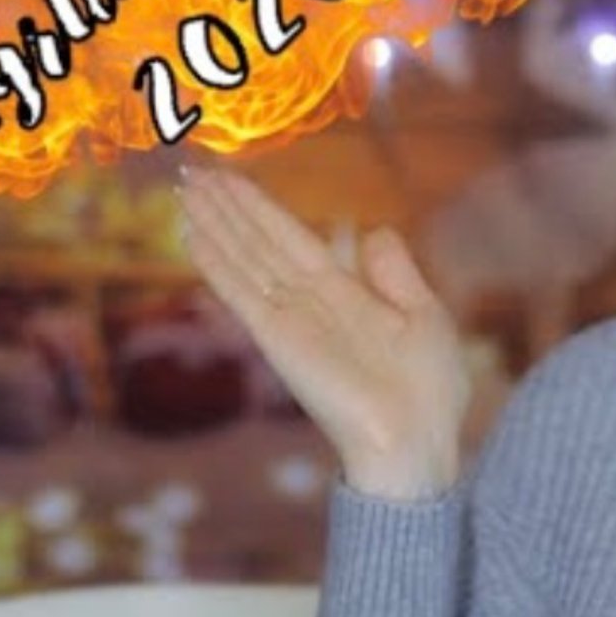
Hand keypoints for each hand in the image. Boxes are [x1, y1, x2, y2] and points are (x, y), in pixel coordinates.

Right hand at [178, 166, 470, 500]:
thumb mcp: (424, 314)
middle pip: (261, 245)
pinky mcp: (281, 341)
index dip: (261, 211)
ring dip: (216, 225)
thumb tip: (372, 231)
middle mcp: (310, 304)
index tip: (231, 182)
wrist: (418, 442)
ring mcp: (292, 321)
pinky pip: (244, 293)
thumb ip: (394, 273)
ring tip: (185, 191)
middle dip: (229, 210)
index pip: (292, 241)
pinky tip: (194, 237)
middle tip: (192, 173)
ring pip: (247, 260)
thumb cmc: (429, 391)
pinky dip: (218, 264)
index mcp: (345, 295)